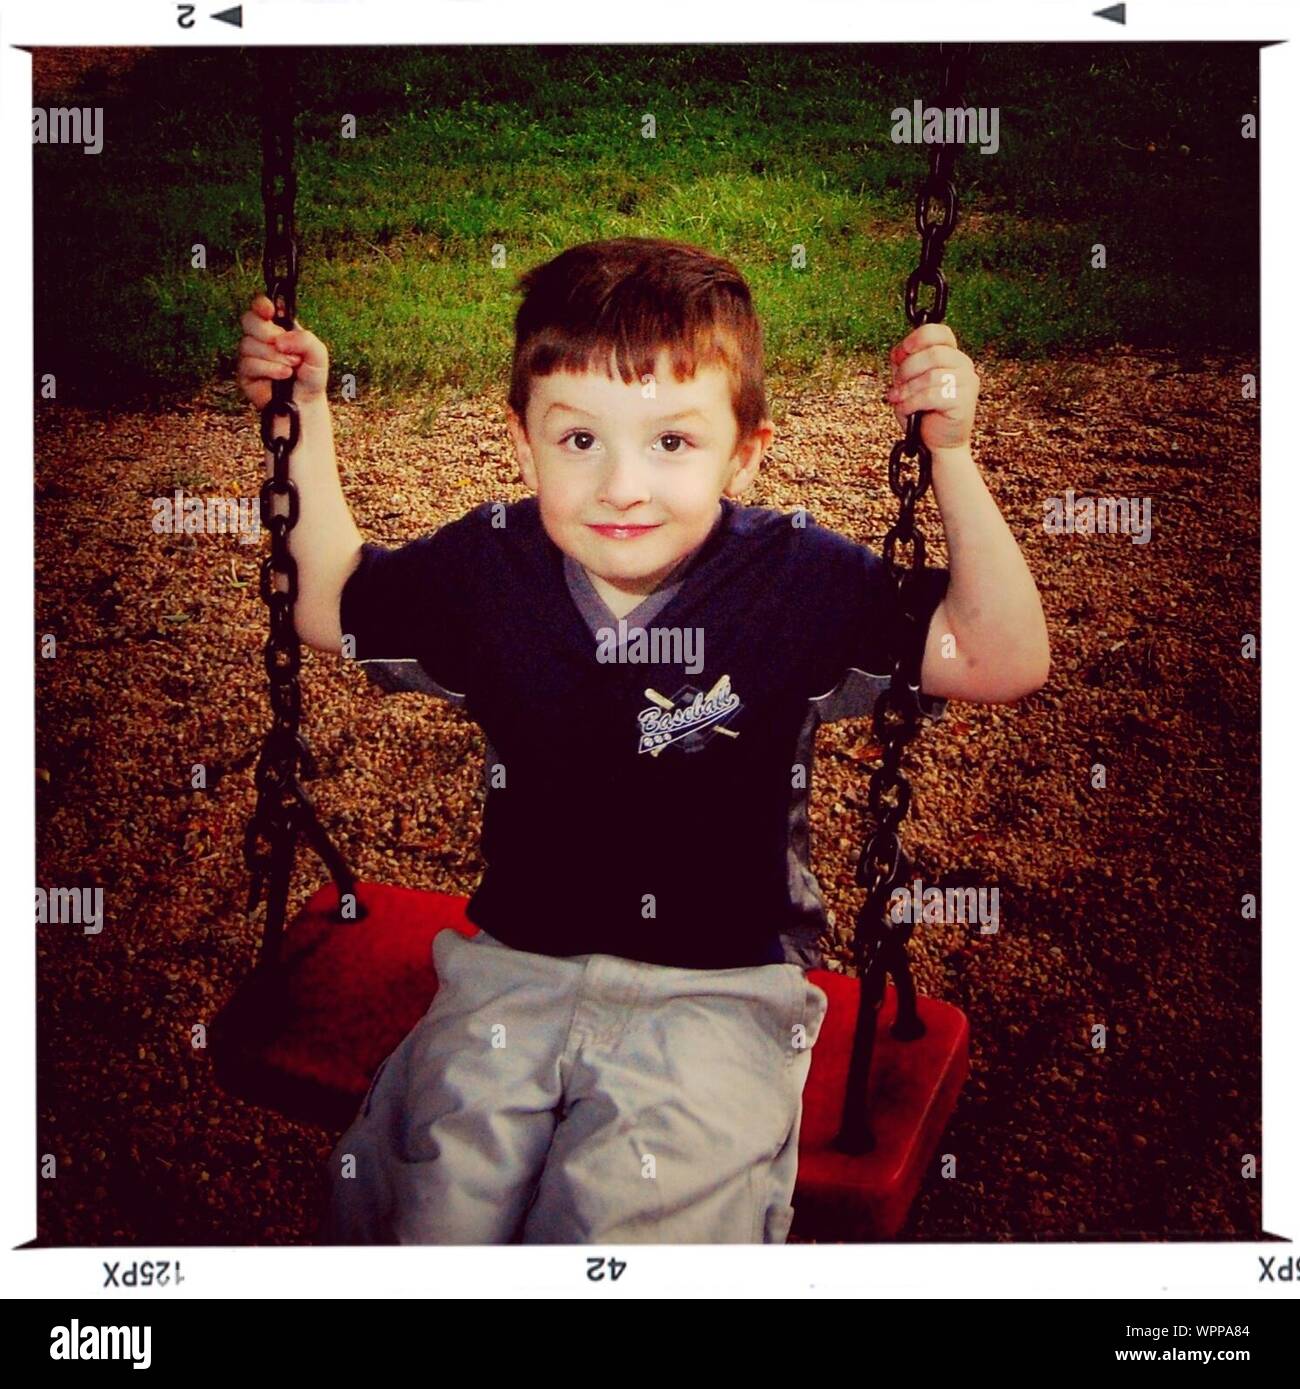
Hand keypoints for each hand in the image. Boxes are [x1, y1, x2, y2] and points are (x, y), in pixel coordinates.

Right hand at [236, 292, 329, 408]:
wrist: (306, 403)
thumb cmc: (311, 376)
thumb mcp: (318, 354)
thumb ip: (305, 339)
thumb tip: (280, 340)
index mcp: (277, 327)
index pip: (260, 307)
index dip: (261, 304)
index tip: (270, 311)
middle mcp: (260, 338)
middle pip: (249, 320)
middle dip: (269, 334)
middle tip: (286, 349)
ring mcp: (250, 354)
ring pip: (248, 344)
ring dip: (274, 357)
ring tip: (291, 367)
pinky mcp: (245, 373)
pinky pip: (248, 363)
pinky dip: (269, 369)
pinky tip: (283, 375)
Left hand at [884, 323, 978, 453]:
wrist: (937, 444)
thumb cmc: (922, 413)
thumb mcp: (907, 383)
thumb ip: (903, 364)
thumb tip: (898, 352)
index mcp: (950, 354)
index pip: (939, 332)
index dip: (917, 338)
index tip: (901, 352)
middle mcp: (963, 364)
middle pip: (932, 353)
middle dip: (906, 369)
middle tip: (896, 385)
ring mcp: (967, 382)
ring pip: (932, 375)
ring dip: (908, 389)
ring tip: (898, 400)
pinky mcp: (964, 401)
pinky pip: (932, 395)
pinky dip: (912, 403)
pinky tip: (906, 410)